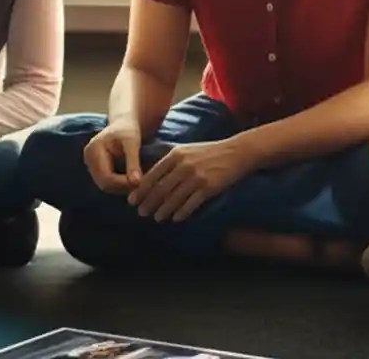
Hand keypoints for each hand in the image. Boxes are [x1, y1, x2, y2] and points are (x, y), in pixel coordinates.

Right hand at [83, 120, 143, 193]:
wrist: (124, 124)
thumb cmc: (129, 130)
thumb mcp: (133, 143)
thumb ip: (133, 163)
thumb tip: (136, 183)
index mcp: (93, 150)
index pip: (106, 177)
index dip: (123, 184)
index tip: (140, 182)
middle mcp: (88, 159)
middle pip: (104, 184)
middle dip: (122, 187)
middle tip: (140, 184)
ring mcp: (90, 165)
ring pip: (105, 186)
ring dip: (121, 187)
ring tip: (136, 180)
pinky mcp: (95, 168)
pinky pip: (106, 182)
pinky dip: (119, 184)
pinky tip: (130, 179)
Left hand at [127, 140, 252, 221]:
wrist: (236, 152)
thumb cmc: (210, 152)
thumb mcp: (187, 150)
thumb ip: (170, 160)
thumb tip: (152, 176)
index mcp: (175, 155)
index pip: (152, 175)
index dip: (141, 190)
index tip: (132, 200)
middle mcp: (183, 165)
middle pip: (160, 188)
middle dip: (148, 202)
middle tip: (141, 213)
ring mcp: (196, 176)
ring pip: (174, 198)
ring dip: (163, 210)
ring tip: (156, 218)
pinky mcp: (209, 187)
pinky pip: (191, 203)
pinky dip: (182, 212)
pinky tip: (176, 218)